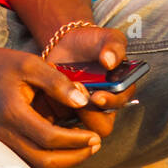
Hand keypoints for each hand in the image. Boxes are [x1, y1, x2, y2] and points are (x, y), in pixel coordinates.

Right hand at [0, 45, 109, 167]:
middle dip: (74, 157)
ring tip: (86, 148)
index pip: (48, 138)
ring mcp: (4, 142)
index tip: (94, 136)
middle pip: (43, 161)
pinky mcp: (6, 145)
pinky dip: (53, 161)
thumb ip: (57, 82)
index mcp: (12, 112)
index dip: (75, 141)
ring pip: (38, 167)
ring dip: (65, 162)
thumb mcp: (32, 64)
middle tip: (95, 145)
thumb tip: (83, 101)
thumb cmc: (6, 65)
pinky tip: (69, 148)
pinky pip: (32, 163)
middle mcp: (5, 133)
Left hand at [34, 24, 136, 143]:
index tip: (97, 96)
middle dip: (89, 113)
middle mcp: (104, 107)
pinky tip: (46, 88)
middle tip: (77, 91)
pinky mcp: (63, 114)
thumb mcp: (107, 37)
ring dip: (69, 110)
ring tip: (61, 88)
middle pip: (102, 126)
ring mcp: (83, 112)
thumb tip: (110, 61)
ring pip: (79, 129)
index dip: (110, 103)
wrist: (67, 44)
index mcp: (120, 90)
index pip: (120, 105)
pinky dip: (51, 108)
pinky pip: (57, 122)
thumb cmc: (93, 43)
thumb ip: (114, 46)